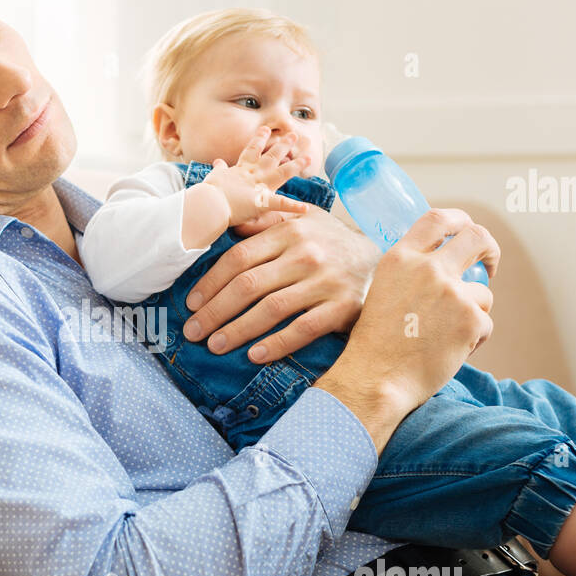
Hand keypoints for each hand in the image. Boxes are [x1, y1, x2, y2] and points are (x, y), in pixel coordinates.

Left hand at [182, 208, 382, 362]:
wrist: (385, 261)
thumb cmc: (331, 242)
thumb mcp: (303, 220)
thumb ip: (265, 221)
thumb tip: (226, 224)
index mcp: (289, 231)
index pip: (239, 258)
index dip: (210, 283)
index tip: (191, 304)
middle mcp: (306, 254)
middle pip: (249, 285)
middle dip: (215, 311)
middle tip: (192, 332)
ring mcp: (325, 282)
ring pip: (271, 309)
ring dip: (237, 330)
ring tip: (214, 346)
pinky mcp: (343, 308)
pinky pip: (304, 329)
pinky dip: (277, 344)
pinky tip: (254, 356)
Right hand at [202, 127, 314, 227]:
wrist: (210, 204)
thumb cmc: (209, 193)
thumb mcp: (214, 177)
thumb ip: (219, 169)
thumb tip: (218, 162)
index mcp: (241, 169)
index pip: (252, 149)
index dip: (260, 138)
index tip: (266, 128)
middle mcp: (253, 174)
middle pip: (272, 156)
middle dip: (284, 145)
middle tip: (294, 134)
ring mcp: (260, 186)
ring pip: (282, 173)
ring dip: (296, 166)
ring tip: (309, 159)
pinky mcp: (263, 201)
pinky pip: (282, 204)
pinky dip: (294, 207)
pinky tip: (306, 208)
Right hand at [339, 208, 498, 409]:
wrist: (375, 379)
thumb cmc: (375, 345)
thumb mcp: (381, 292)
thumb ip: (409, 273)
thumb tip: (442, 266)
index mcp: (400, 259)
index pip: (437, 219)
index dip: (459, 220)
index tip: (466, 229)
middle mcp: (427, 269)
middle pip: (477, 237)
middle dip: (490, 249)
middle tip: (489, 265)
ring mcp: (452, 292)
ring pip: (483, 294)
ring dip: (472, 314)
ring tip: (446, 338)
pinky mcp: (471, 319)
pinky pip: (485, 324)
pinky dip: (472, 340)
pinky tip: (448, 353)